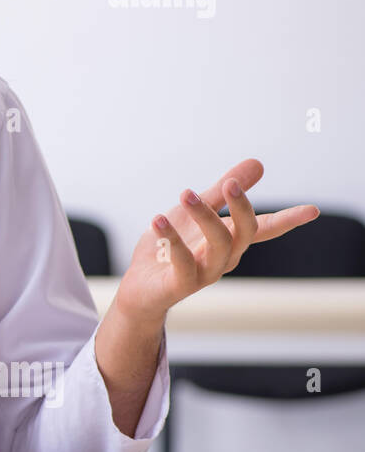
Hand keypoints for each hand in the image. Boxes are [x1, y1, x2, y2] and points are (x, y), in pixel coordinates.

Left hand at [113, 158, 319, 323]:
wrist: (140, 288)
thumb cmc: (169, 248)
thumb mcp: (195, 211)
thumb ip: (221, 191)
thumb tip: (258, 163)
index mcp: (230, 240)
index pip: (264, 228)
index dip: (287, 220)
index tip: (312, 210)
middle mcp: (224, 258)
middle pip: (244, 233)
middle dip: (241, 207)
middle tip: (229, 183)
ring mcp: (205, 273)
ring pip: (218, 245)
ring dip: (203, 216)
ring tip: (185, 193)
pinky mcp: (181, 284)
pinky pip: (183, 263)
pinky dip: (171, 239)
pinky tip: (158, 219)